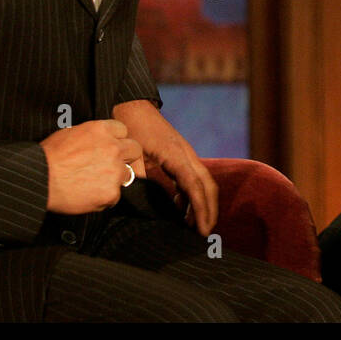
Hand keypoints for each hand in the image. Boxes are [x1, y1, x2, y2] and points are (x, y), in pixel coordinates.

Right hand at [39, 119, 143, 214]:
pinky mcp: (111, 192)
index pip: (123, 130)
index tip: (109, 147)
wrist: (40, 180)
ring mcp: (114, 170)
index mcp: (102, 130)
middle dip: (125, 156)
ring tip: (93, 183)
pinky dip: (104, 197)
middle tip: (110, 164)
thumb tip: (95, 139)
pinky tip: (88, 195)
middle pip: (134, 149)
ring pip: (127, 174)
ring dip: (115, 178)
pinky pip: (115, 195)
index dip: (116, 140)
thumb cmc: (47, 157)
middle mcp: (113, 148)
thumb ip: (90, 135)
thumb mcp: (68, 133)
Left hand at [112, 100, 218, 235]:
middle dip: (209, 210)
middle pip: (208, 185)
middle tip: (204, 233)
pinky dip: (193, 195)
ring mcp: (186, 154)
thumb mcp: (132, 155)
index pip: (194, 186)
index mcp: (176, 155)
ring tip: (194, 226)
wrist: (132, 106)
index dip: (200, 209)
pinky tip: (182, 208)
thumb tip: (149, 203)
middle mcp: (187, 154)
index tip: (201, 230)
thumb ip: (142, 178)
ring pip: (204, 182)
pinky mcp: (181, 155)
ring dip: (203, 204)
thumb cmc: (131, 128)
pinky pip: (194, 177)